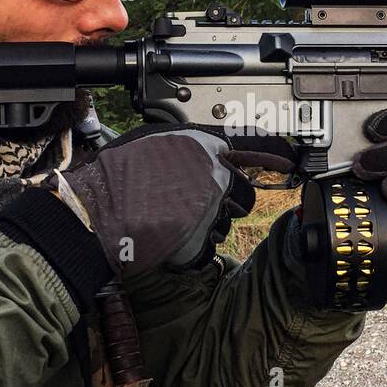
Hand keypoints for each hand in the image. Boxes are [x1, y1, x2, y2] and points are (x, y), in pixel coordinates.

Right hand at [59, 124, 296, 275]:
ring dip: (208, 222)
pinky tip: (169, 235)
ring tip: (173, 216)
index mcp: (200, 143)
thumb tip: (212, 149)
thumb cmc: (113, 178)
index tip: (293, 159)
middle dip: (229, 200)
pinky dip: (193, 245)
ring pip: (227, 220)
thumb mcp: (151, 142)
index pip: (254, 144)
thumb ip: (187, 145)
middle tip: (195, 201)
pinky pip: (209, 244)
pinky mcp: (202, 238)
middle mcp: (212, 172)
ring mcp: (209, 206)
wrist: (93, 214)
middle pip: (246, 192)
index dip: (277, 152)